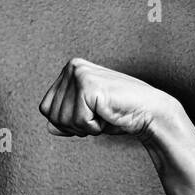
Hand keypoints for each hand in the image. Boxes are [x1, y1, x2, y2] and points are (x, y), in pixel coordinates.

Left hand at [39, 58, 178, 137]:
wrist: (148, 113)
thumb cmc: (118, 114)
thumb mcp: (85, 118)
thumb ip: (65, 121)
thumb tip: (48, 128)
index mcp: (69, 70)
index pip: (45, 108)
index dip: (65, 122)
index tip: (89, 114)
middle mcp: (72, 67)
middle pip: (51, 115)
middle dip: (74, 126)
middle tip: (98, 115)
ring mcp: (79, 74)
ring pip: (63, 120)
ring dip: (85, 127)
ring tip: (103, 114)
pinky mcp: (88, 86)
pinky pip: (78, 121)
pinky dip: (93, 126)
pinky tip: (108, 114)